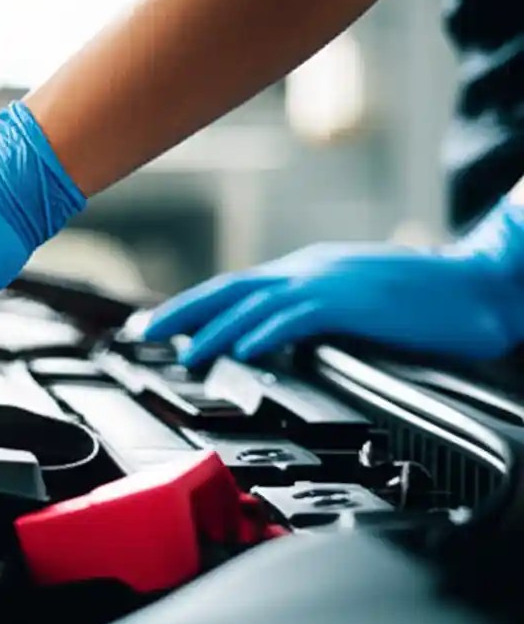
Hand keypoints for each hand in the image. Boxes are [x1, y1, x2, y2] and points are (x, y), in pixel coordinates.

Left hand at [144, 203, 523, 366]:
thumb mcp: (357, 305)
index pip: (238, 287)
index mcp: (308, 271)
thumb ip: (316, 317)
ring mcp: (328, 282)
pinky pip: (297, 316)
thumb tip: (280, 340)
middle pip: (229, 288)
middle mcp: (308, 270)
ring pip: (253, 303)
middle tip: (143, 332)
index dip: (195, 306)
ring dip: (214, 330)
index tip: (163, 324)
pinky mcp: (351, 301)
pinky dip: (266, 331)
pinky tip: (245, 350)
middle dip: (181, 311)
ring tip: (186, 353)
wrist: (480, 285)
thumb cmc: (426, 300)